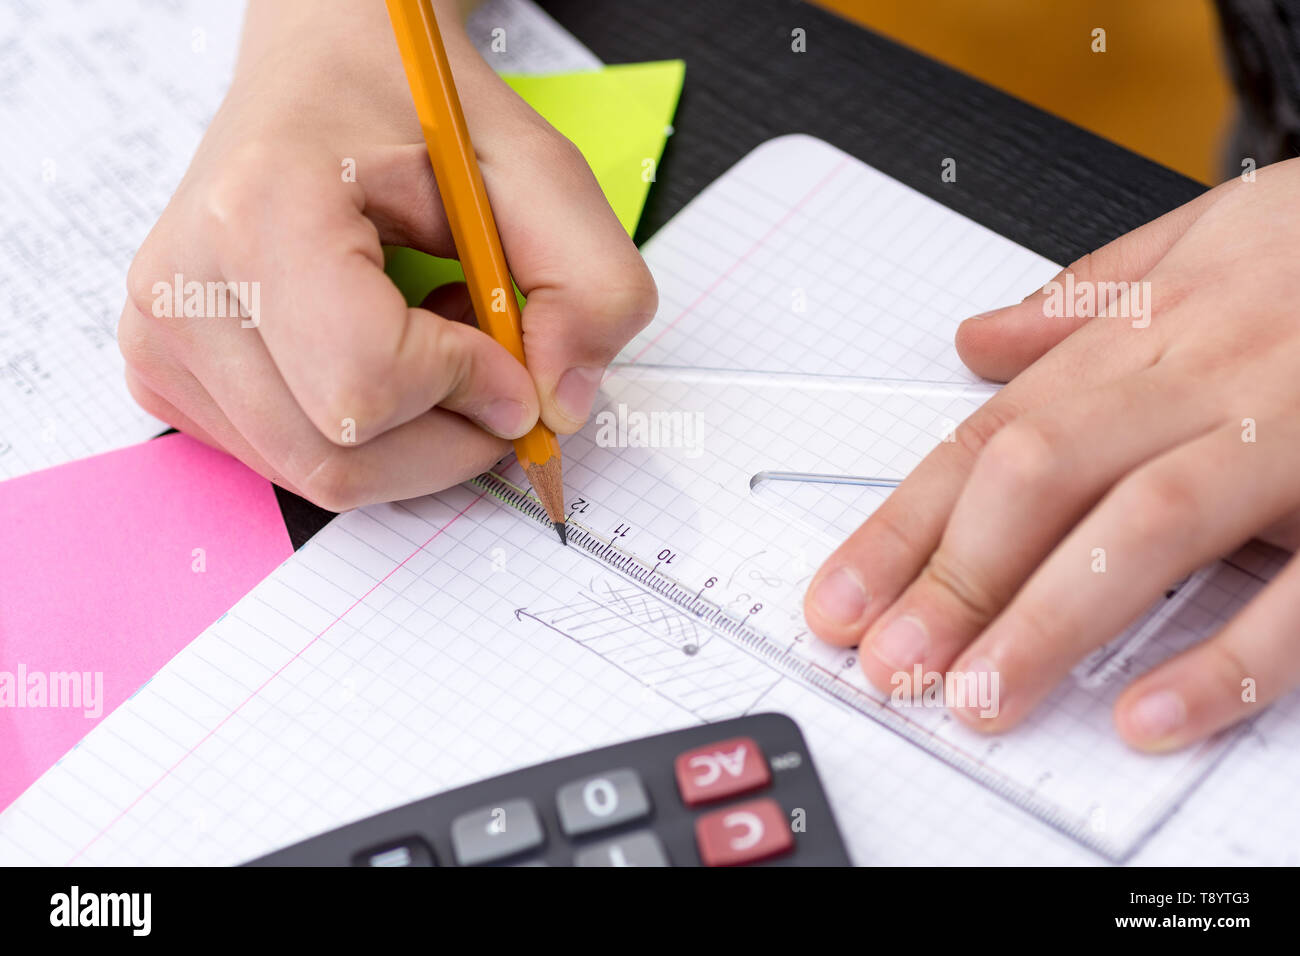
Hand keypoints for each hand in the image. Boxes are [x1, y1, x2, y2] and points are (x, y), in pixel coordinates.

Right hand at [118, 0, 654, 509]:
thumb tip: (559, 408)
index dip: (468, 388)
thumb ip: (592, 284)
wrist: (317, 71)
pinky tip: (380, 356)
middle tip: (490, 368)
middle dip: (448, 437)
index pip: (369, 382)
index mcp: (261, 211)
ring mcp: (162, 341)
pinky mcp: (166, 376)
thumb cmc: (413, 109)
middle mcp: (184, 286)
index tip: (509, 350)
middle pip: (340, 460)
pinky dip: (363, 439)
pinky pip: (291, 463)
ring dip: (411, 437)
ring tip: (432, 341)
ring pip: (319, 475)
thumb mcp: (536, 169)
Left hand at [804, 157, 1299, 750]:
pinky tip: (1152, 712)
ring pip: (1142, 524)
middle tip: (892, 664)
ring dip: (1050, 620)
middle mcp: (1195, 380)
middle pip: (1039, 477)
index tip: (840, 601)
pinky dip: (1225, 655)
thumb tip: (977, 341)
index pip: (987, 439)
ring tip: (979, 697)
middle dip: (953, 578)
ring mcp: (1284, 435)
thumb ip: (1085, 294)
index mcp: (1141, 334)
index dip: (903, 527)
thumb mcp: (1204, 236)